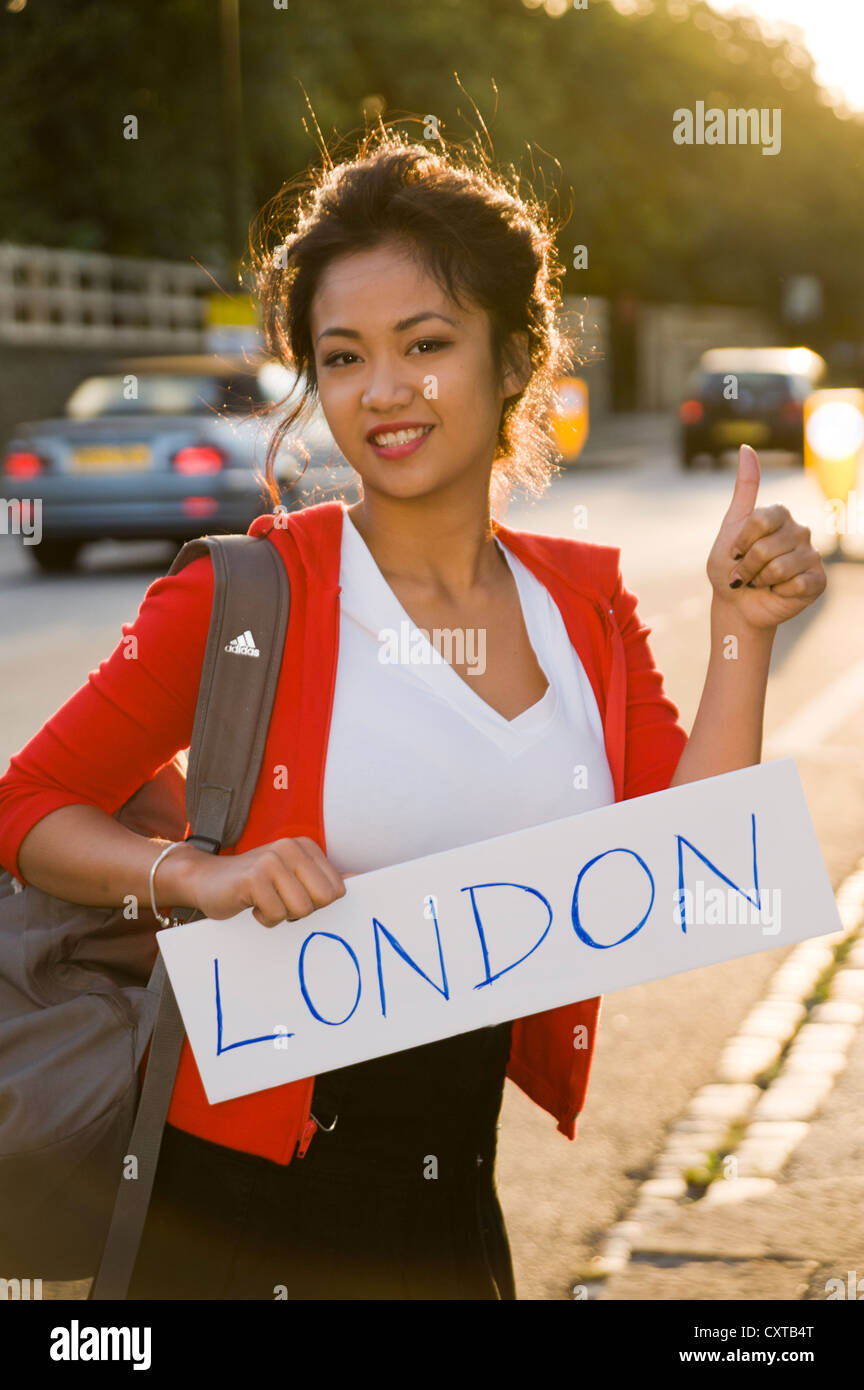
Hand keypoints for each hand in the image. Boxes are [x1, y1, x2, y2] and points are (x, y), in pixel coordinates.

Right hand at [169, 835, 346, 927]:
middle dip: (304, 910)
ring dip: (282, 915)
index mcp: (306, 846)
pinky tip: (251, 903)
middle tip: (281, 901)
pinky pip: (277, 915)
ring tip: (265, 901)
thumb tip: (360, 879)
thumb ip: (322, 879)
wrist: (205, 878)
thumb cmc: (254, 883)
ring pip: (301, 910)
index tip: (294, 895)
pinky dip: (264, 919)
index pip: (337, 889)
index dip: (317, 902)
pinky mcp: (254, 877)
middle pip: (324, 899)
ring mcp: (272, 860)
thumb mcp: (292, 876)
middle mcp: (291, 848)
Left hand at [706, 444, 825, 630]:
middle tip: (744, 574)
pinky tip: (778, 592)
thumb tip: (746, 447)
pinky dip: (778, 592)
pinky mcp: (817, 580)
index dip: (741, 541)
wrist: (736, 604)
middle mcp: (799, 530)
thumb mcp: (730, 528)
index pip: (760, 519)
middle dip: (746, 566)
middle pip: (766, 546)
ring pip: (779, 566)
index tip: (734, 551)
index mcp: (779, 515)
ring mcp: (811, 555)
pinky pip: (796, 584)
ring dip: (759, 580)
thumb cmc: (730, 567)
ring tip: (758, 583)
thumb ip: (744, 490)